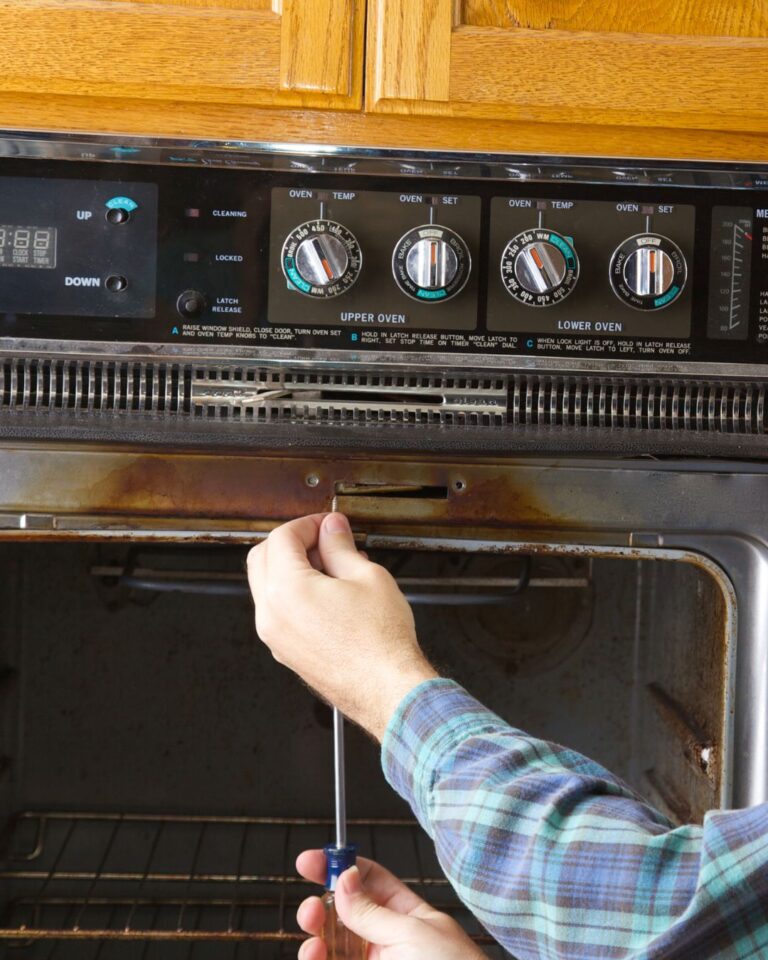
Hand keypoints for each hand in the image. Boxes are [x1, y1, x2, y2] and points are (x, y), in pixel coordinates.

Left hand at [247, 513, 436, 739]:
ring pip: (266, 586)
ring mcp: (274, 636)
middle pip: (262, 558)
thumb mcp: (366, 576)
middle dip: (291, 542)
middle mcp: (270, 614)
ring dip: (290, 567)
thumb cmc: (381, 642)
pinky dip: (293, 593)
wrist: (388, 690)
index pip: (281, 537)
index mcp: (286, 589)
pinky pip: (277, 611)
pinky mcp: (285, 652)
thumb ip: (340, 546)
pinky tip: (328, 592)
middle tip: (324, 540)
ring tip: (332, 568)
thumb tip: (332, 528)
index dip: (307, 523)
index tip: (327, 524)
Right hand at [295, 850, 487, 959]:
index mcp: (408, 916)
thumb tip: (345, 878)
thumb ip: (373, 911)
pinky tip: (315, 954)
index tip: (310, 861)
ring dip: (316, 937)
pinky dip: (316, 959)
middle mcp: (387, 941)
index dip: (341, 866)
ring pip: (332, 945)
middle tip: (312, 908)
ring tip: (314, 939)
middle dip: (321, 905)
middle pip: (344, 914)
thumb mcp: (413, 934)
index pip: (370, 881)